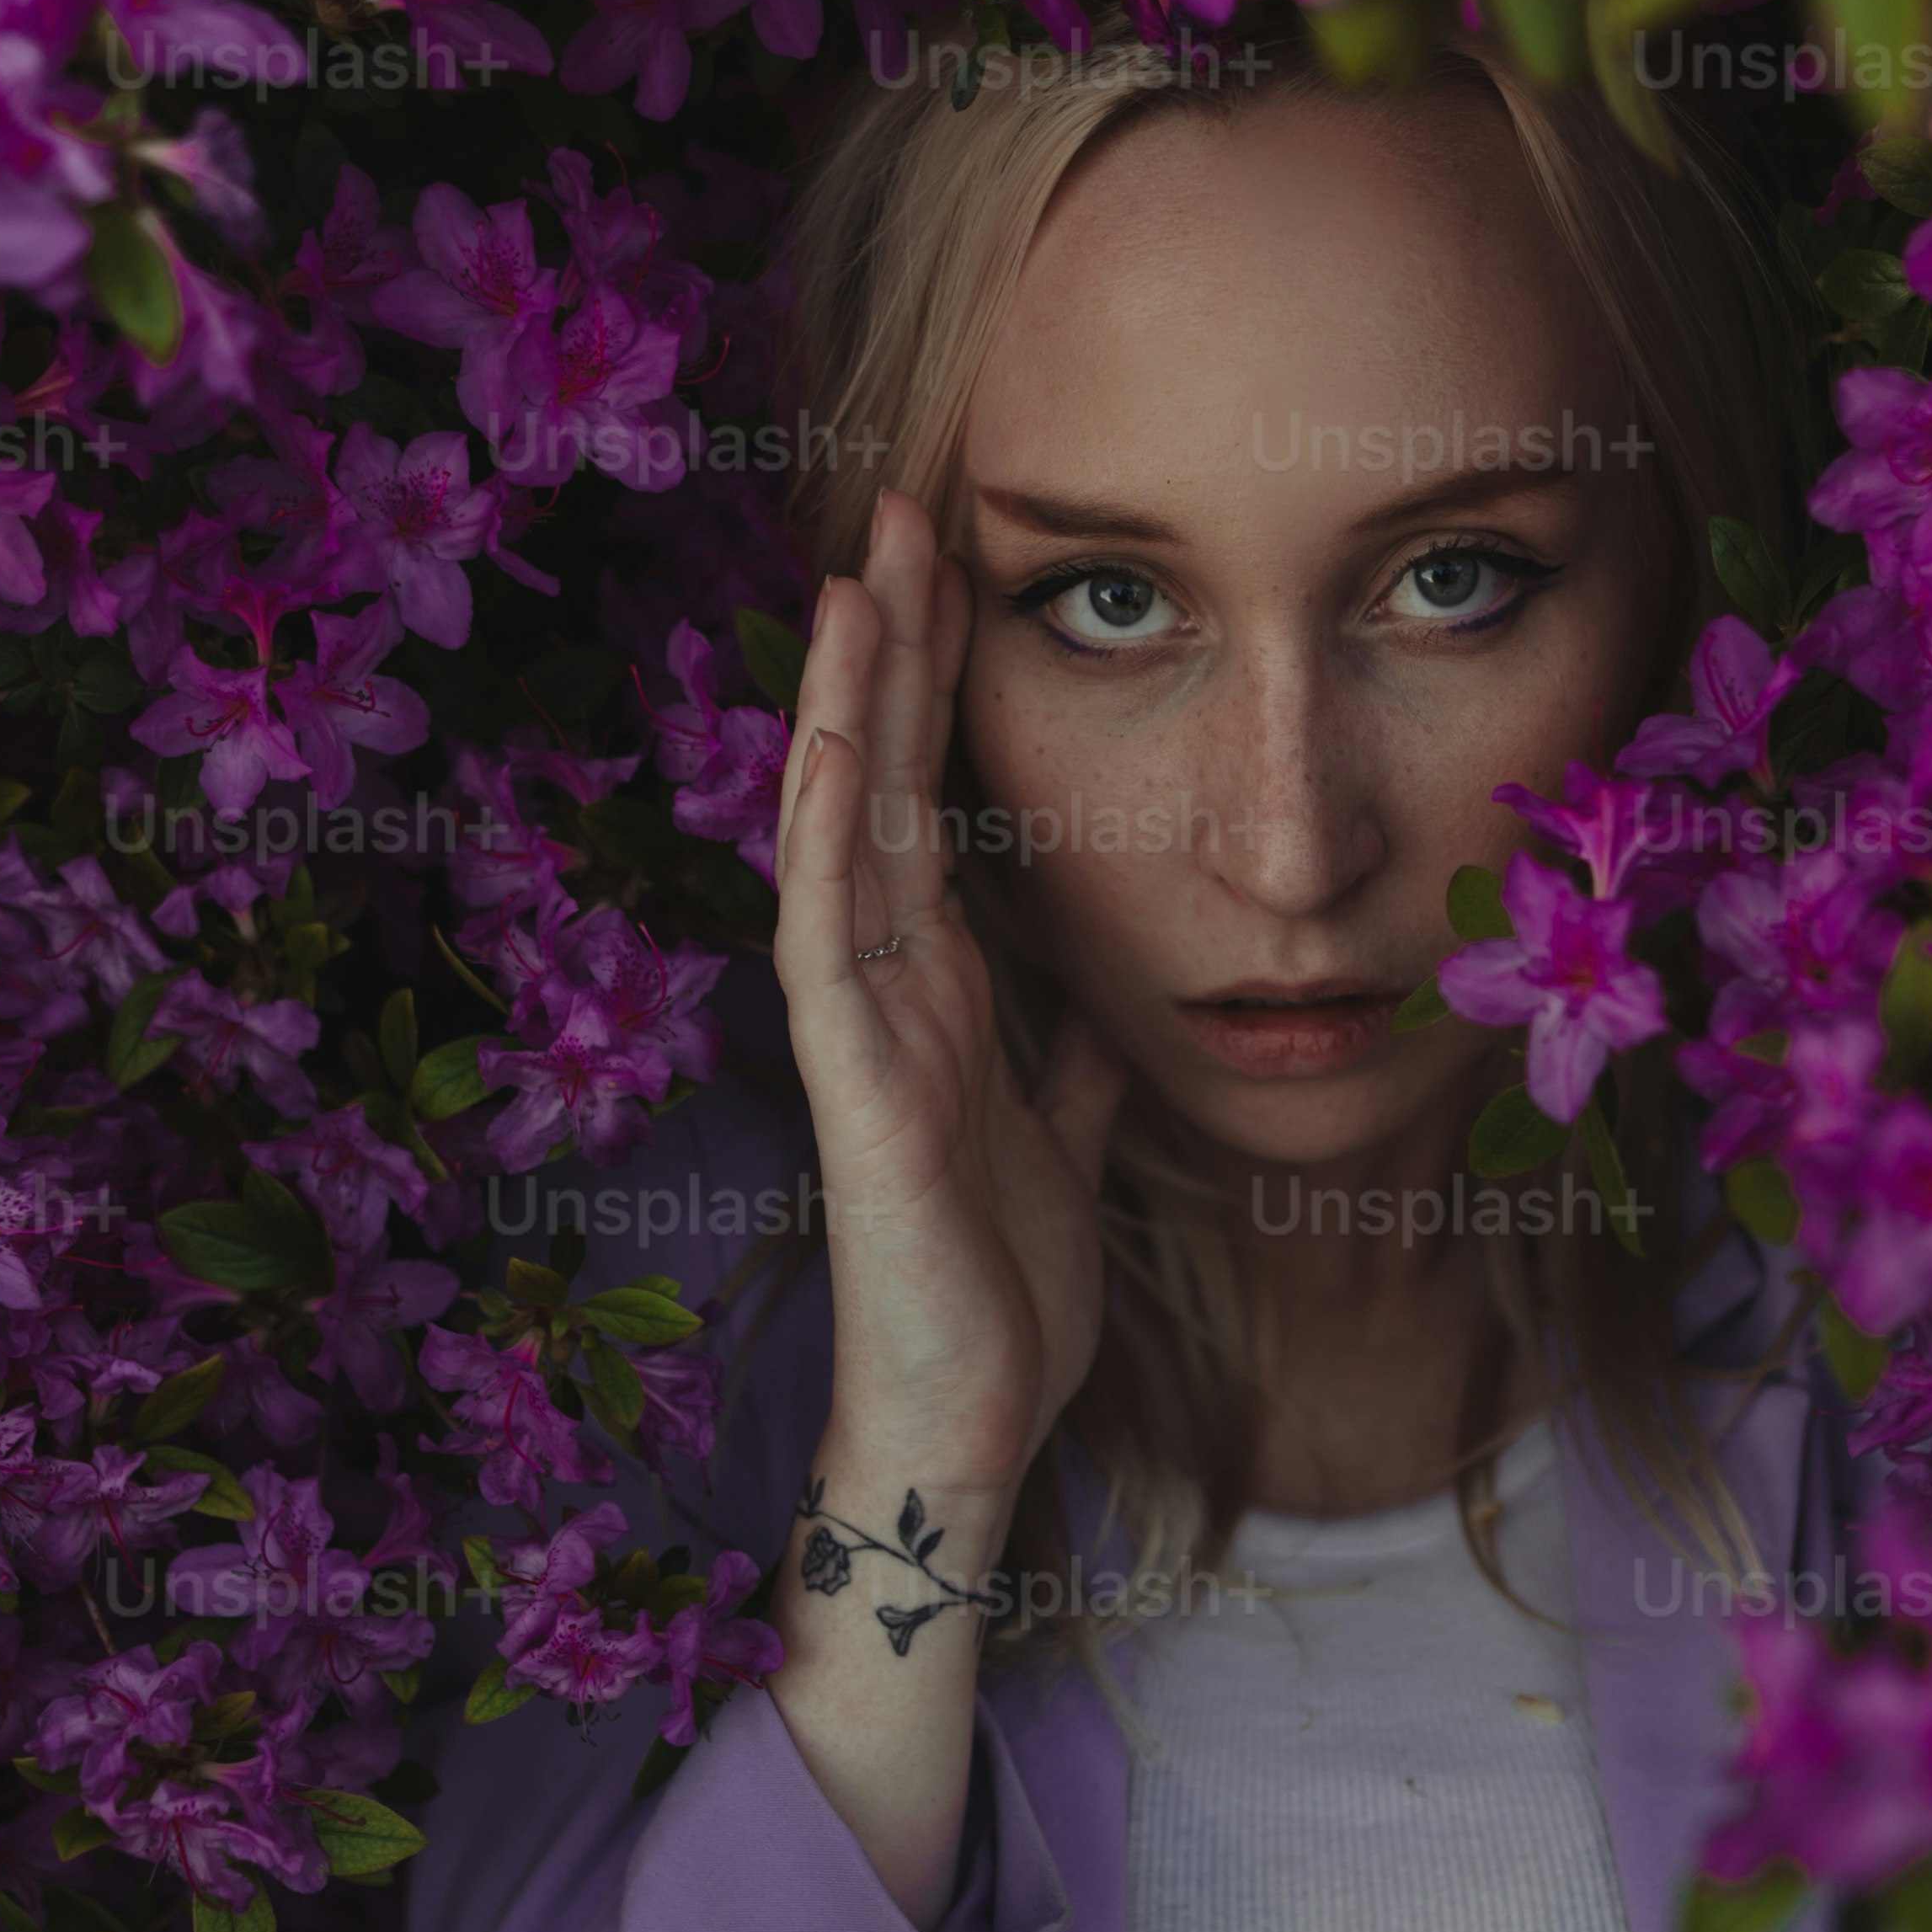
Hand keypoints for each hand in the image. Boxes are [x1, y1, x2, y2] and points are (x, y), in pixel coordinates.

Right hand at [772, 484, 1123, 1503]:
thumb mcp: (1065, 1149)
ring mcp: (864, 1035)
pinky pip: (831, 948)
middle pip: (885, 786)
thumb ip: (1070, 1071)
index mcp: (943, 992)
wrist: (971, 1424)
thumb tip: (1105, 1009)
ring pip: (843, 840)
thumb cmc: (1003, 1297)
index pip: (932, 803)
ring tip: (846, 585)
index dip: (935, 684)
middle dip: (887, 649)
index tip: (946, 561)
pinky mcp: (861, 1094)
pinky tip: (830, 754)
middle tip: (891, 507)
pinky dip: (826, 847)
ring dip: (844, 710)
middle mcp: (891, 990)